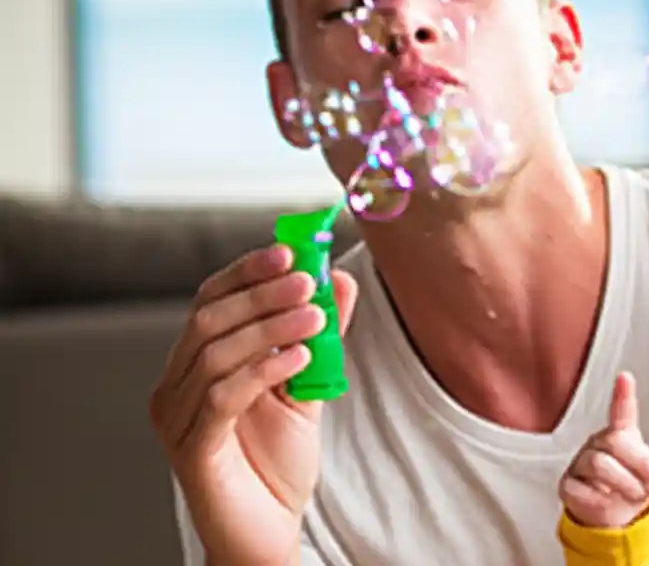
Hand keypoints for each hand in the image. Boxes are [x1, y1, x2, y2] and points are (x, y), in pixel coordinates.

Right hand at [148, 245, 357, 565]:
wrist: (268, 531)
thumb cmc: (277, 462)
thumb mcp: (307, 386)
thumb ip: (320, 335)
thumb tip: (339, 278)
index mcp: (195, 364)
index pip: (210, 301)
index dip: (247, 273)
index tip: (289, 250)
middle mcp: (175, 386)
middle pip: (209, 319)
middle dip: (261, 294)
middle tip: (307, 279)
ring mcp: (177, 418)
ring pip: (215, 352)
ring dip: (271, 328)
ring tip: (316, 319)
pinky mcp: (193, 449)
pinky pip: (223, 397)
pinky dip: (263, 369)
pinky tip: (300, 358)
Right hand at [559, 372, 648, 528]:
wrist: (611, 519)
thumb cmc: (631, 489)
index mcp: (620, 436)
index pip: (621, 411)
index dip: (623, 394)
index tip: (625, 377)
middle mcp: (598, 444)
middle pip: (615, 441)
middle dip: (640, 461)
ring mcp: (580, 462)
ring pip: (600, 465)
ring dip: (625, 484)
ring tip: (635, 494)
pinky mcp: (567, 483)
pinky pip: (584, 489)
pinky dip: (602, 501)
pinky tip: (607, 502)